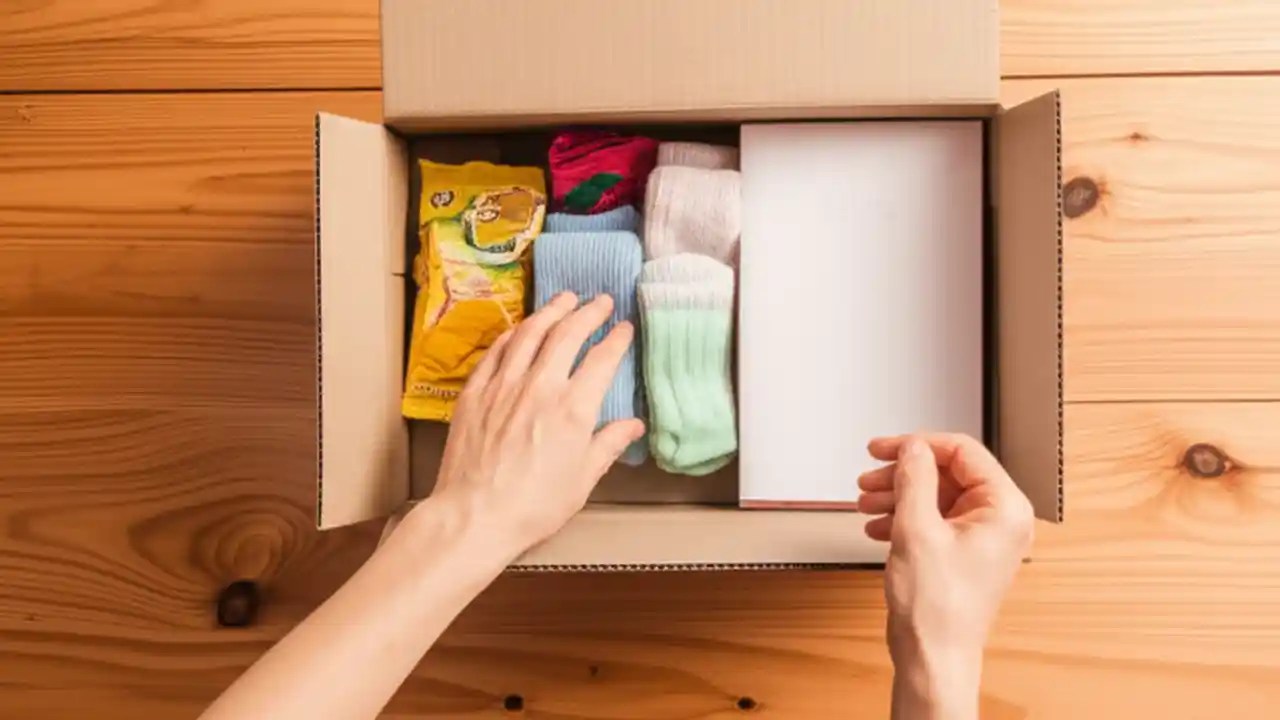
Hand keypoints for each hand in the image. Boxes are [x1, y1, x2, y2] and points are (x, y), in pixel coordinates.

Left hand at [428, 292, 644, 556]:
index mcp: (573, 409)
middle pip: (566, 334)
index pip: (601, 360)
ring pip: (529, 333)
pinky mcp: (475, 392)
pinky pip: (496, 351)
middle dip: (587, 313)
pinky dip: (512, 334)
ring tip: (563, 299)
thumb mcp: (582, 480)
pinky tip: (520, 328)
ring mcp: (503, 385)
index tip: (624, 327)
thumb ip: (608, 445)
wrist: (474, 515)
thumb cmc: (534, 506)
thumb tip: (633, 425)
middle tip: (599, 301)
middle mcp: (539, 387)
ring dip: (550, 312)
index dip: (616, 339)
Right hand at [857, 433, 1033, 718]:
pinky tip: (878, 525)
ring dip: (899, 495)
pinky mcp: (965, 554)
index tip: (883, 448)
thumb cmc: (936, 608)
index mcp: (1005, 508)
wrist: (933, 657)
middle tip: (869, 477)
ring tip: (866, 502)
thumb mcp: (916, 529)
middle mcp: (1001, 520)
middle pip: (947, 473)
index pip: (962, 452)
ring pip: (937, 496)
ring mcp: (984, 539)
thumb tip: (912, 448)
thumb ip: (913, 479)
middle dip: (903, 474)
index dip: (917, 446)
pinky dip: (905, 517)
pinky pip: (935, 520)